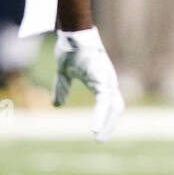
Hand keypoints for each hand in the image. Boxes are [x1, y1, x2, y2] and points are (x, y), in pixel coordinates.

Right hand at [53, 27, 124, 141]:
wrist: (72, 34)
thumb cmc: (72, 50)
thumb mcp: (64, 74)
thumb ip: (62, 88)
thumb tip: (57, 105)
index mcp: (101, 82)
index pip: (109, 104)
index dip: (105, 118)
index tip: (97, 133)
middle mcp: (108, 82)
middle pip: (116, 108)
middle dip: (109, 125)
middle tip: (99, 140)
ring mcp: (108, 80)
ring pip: (113, 107)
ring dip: (107, 124)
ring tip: (98, 137)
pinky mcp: (103, 79)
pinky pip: (104, 101)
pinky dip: (100, 116)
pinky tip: (94, 128)